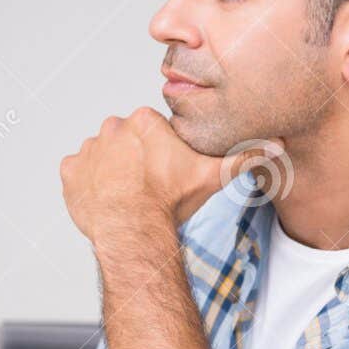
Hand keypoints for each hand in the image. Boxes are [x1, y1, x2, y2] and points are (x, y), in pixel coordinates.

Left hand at [60, 109, 267, 247]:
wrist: (133, 227)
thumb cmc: (171, 199)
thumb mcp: (214, 176)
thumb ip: (243, 158)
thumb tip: (277, 145)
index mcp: (145, 120)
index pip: (155, 130)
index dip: (166, 152)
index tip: (171, 171)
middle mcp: (112, 127)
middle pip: (128, 140)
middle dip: (138, 159)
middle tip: (153, 185)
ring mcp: (88, 148)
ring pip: (104, 155)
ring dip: (114, 171)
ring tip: (131, 195)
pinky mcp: (71, 171)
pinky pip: (81, 173)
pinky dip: (91, 184)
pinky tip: (109, 200)